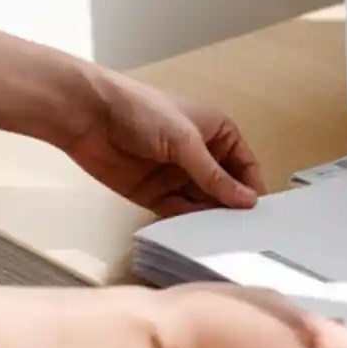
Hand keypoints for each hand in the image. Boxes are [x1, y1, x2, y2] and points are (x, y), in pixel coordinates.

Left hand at [61, 72, 264, 216]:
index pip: (244, 165)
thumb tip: (247, 200)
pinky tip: (193, 232)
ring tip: (220, 236)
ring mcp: (176, 175)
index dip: (251, 186)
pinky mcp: (153, 193)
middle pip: (225, 187)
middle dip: (232, 206)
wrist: (88, 116)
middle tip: (244, 232)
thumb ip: (215, 175)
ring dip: (209, 217)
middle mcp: (199, 155)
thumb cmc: (142, 111)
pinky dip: (186, 221)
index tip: (258, 211)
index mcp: (216, 133)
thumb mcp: (186, 141)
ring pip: (202, 202)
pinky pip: (177, 212)